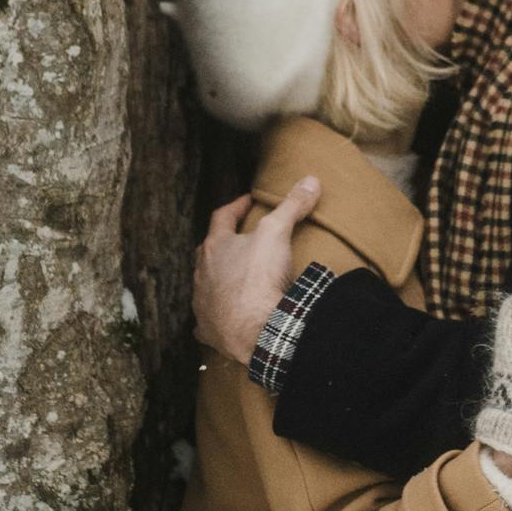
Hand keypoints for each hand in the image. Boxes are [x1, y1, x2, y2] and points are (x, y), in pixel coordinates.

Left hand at [191, 176, 318, 364]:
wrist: (255, 330)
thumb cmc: (258, 278)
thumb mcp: (277, 233)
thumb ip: (291, 206)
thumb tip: (310, 181)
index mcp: (214, 247)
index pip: (222, 217)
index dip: (236, 206)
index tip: (249, 202)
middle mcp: (202, 273)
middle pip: (208, 252)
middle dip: (224, 244)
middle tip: (241, 240)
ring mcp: (202, 302)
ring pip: (206, 285)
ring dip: (219, 279)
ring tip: (238, 278)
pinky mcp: (208, 328)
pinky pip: (207, 321)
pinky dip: (215, 316)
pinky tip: (224, 317)